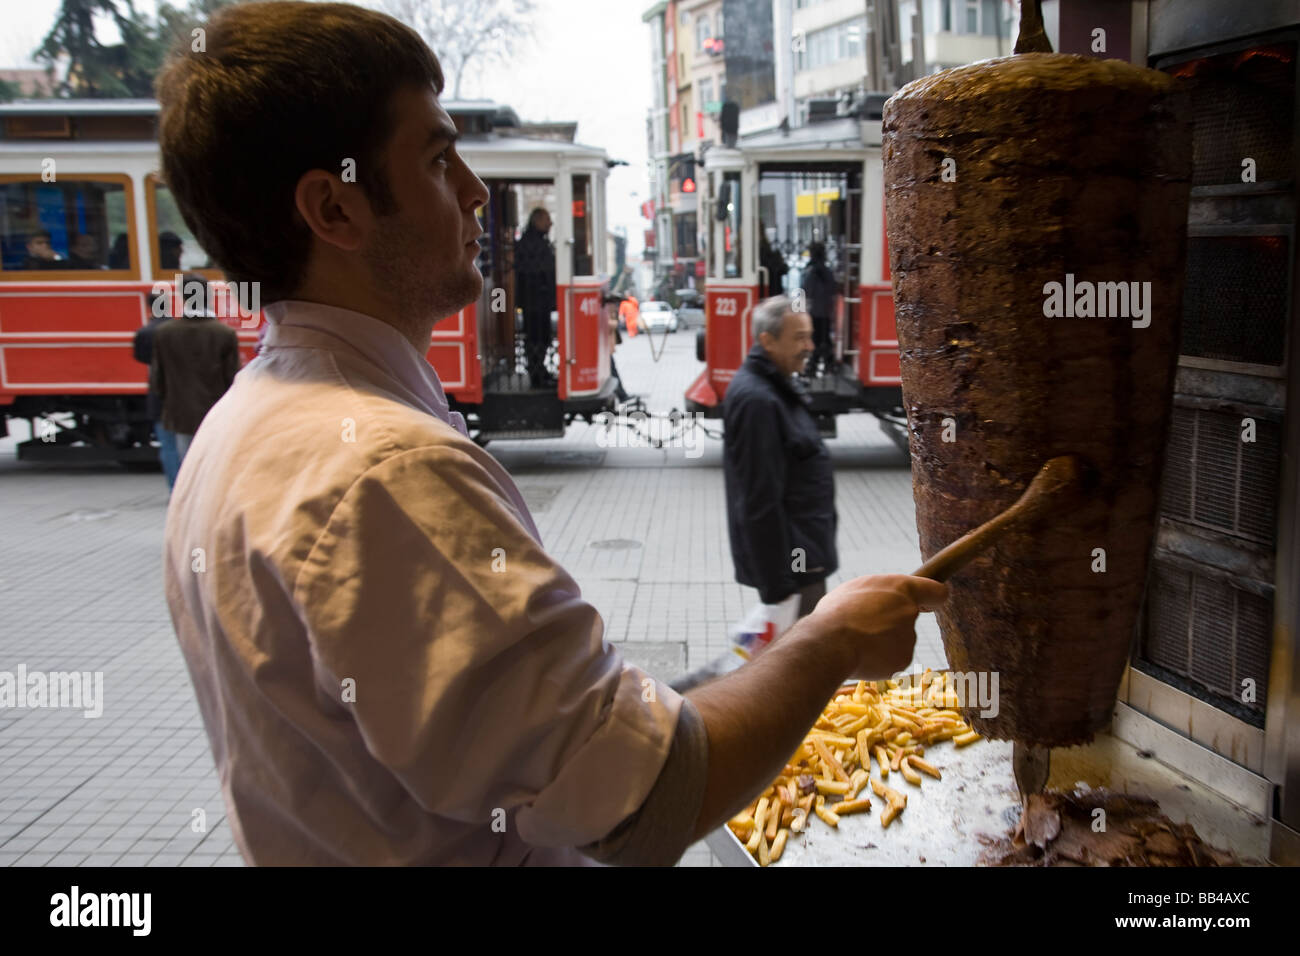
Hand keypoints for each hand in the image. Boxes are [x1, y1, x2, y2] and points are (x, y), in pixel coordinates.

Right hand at [806, 574, 947, 679]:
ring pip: (898, 639)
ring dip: (883, 640)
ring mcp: (909, 638)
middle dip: (892, 621)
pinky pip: (893, 658)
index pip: (937, 591)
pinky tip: (861, 654)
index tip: (928, 604)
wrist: (829, 644)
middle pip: (908, 617)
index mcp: (901, 588)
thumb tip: (882, 600)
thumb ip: (878, 593)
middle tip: (865, 624)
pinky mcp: (903, 660)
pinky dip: (880, 658)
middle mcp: (910, 612)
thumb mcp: (856, 589)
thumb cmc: (836, 612)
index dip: (933, 597)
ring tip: (856, 640)